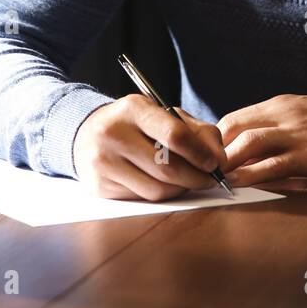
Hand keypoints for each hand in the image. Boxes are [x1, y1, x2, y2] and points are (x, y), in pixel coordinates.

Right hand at [72, 94, 228, 200]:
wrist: (86, 134)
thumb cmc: (134, 124)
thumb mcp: (163, 114)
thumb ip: (197, 131)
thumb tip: (219, 159)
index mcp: (133, 109)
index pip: (175, 135)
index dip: (201, 154)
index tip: (215, 163)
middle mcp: (113, 133)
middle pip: (168, 168)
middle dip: (196, 178)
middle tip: (209, 179)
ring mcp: (103, 161)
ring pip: (157, 189)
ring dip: (180, 189)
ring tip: (186, 181)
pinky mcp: (98, 186)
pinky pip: (142, 199)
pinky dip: (160, 195)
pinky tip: (162, 184)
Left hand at [218, 94, 306, 185]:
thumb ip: (279, 126)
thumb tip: (249, 149)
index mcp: (282, 104)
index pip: (236, 118)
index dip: (217, 140)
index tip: (209, 158)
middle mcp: (286, 114)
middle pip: (235, 128)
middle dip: (215, 151)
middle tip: (205, 172)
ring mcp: (299, 133)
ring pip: (249, 143)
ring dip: (227, 162)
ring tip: (216, 179)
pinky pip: (274, 165)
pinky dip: (251, 176)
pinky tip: (239, 185)